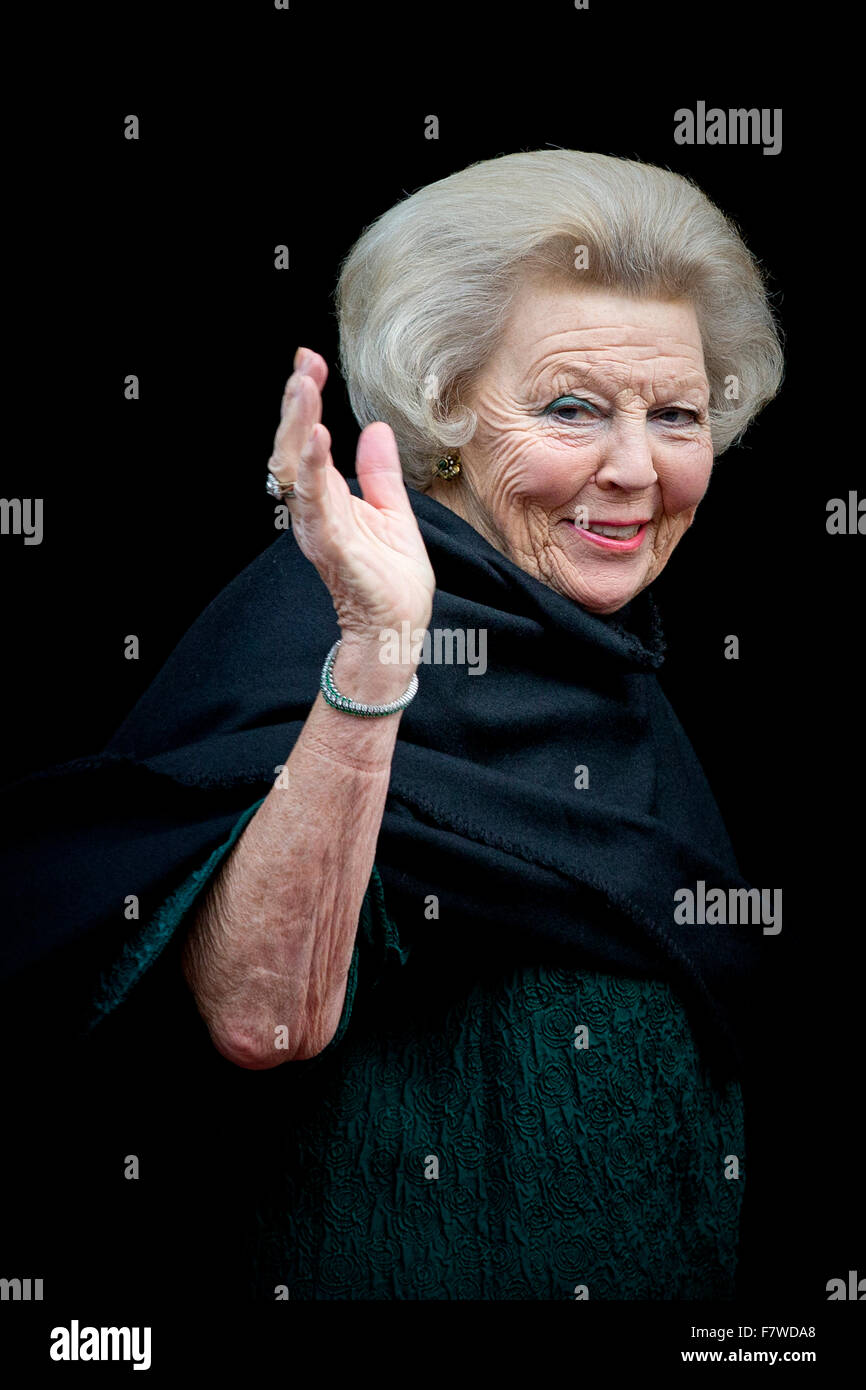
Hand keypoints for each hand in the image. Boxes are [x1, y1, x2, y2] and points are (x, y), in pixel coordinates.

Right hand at [269, 349, 435, 642]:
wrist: (397, 630)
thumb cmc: (391, 582)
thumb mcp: (394, 514)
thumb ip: (380, 474)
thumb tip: (377, 429)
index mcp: (328, 498)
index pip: (308, 440)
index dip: (305, 402)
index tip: (309, 363)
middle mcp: (315, 510)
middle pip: (292, 447)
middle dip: (295, 403)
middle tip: (302, 363)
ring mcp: (320, 527)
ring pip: (297, 469)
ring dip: (299, 426)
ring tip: (302, 388)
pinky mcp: (333, 546)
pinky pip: (318, 503)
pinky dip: (315, 470)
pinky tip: (319, 440)